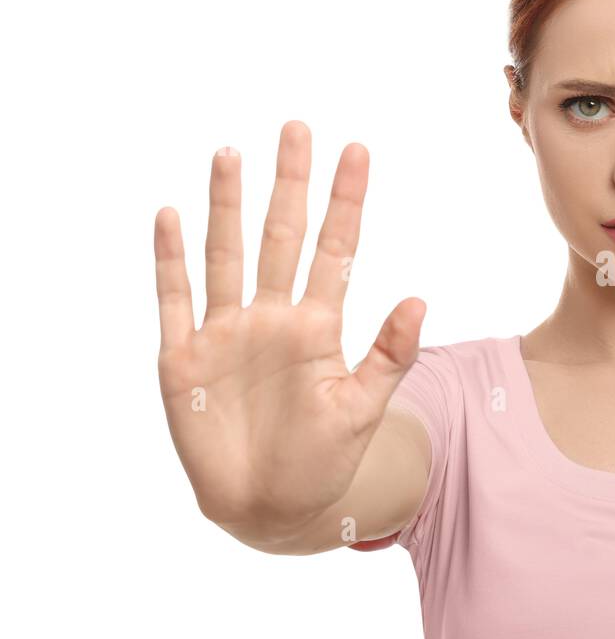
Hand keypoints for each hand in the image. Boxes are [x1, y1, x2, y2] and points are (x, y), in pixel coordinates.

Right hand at [154, 121, 424, 536]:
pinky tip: (170, 216)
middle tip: (297, 128)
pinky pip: (176, 301)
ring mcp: (227, 335)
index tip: (357, 150)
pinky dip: (170, 261)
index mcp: (317, 326)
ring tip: (230, 154)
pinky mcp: (185, 362)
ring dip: (227, 207)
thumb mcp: (363, 408)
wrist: (272, 509)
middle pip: (280, 236)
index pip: (334, 248)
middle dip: (289, 184)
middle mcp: (271, 318)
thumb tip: (421, 299)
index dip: (345, 201)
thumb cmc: (324, 460)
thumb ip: (388, 354)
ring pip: (227, 256)